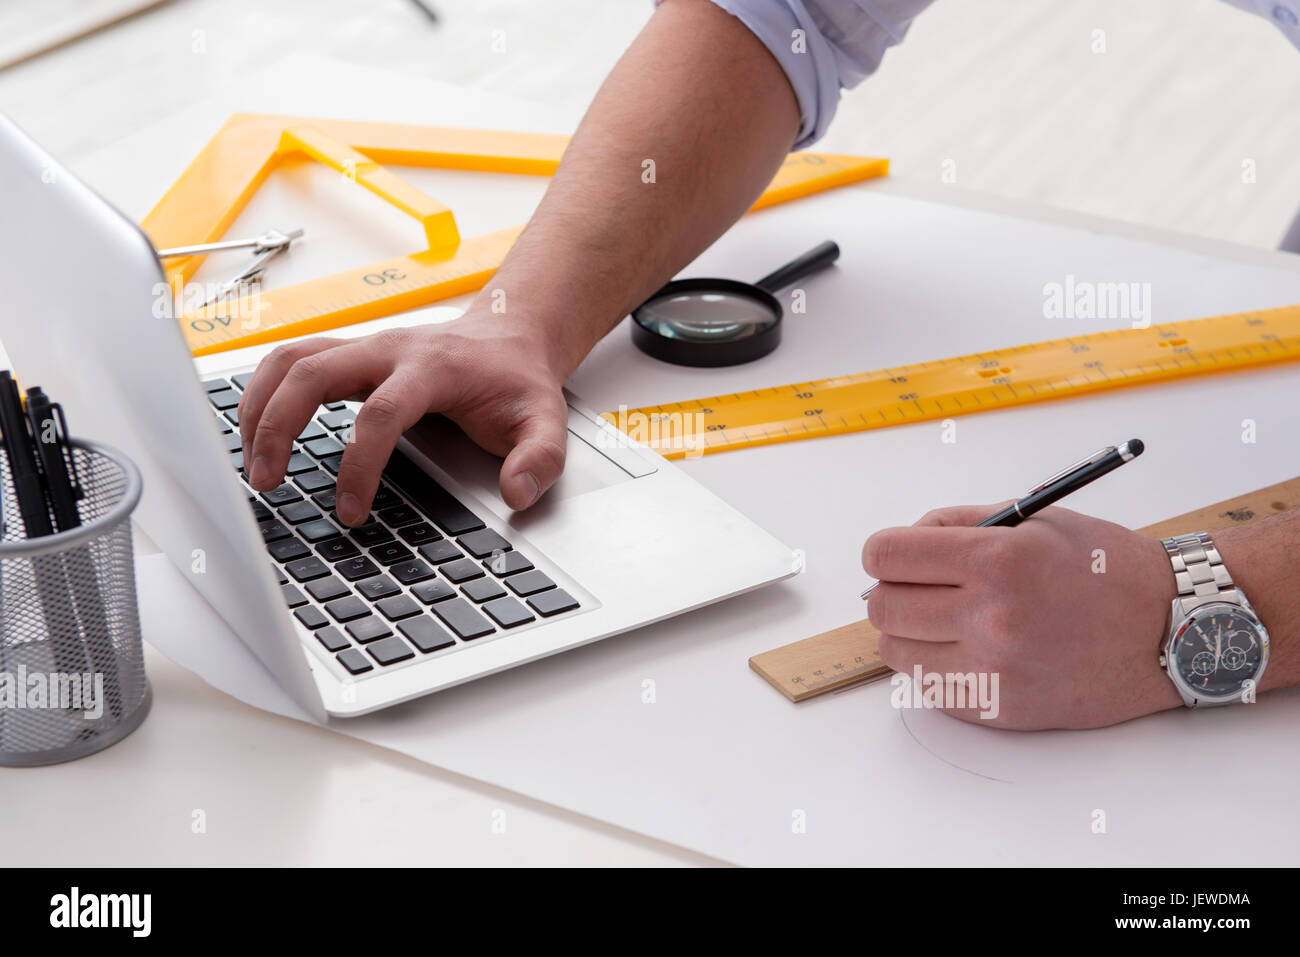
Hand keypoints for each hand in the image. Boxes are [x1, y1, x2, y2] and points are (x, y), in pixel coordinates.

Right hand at [238, 311, 568, 523]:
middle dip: (279, 427)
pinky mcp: (349, 354)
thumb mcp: (546, 421)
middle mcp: (389, 348)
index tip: (350, 511)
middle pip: (312, 373)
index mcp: (433, 367)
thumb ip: (539, 459)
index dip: (359, 465)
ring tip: (252, 463)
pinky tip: (257, 433)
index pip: (380, 414)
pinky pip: (290, 361)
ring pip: (290, 358)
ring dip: (259, 407)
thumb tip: (516, 494)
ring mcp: (364, 346)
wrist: (510, 336)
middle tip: (267, 482)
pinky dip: (264, 393)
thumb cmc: (518, 382)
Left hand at [862, 505, 1183, 729]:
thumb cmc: (1105, 568)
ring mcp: (994, 667)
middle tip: (921, 589)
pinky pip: (930, 689)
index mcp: (997, 558)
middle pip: (882, 607)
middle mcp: (991, 615)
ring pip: (895, 652)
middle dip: (893, 592)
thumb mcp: (1033, 520)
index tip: (896, 557)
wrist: (1170, 629)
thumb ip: (958, 525)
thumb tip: (901, 544)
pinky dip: (935, 668)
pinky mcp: (1000, 708)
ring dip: (908, 633)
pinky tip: (968, 650)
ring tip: (945, 621)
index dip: (884, 553)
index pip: (887, 555)